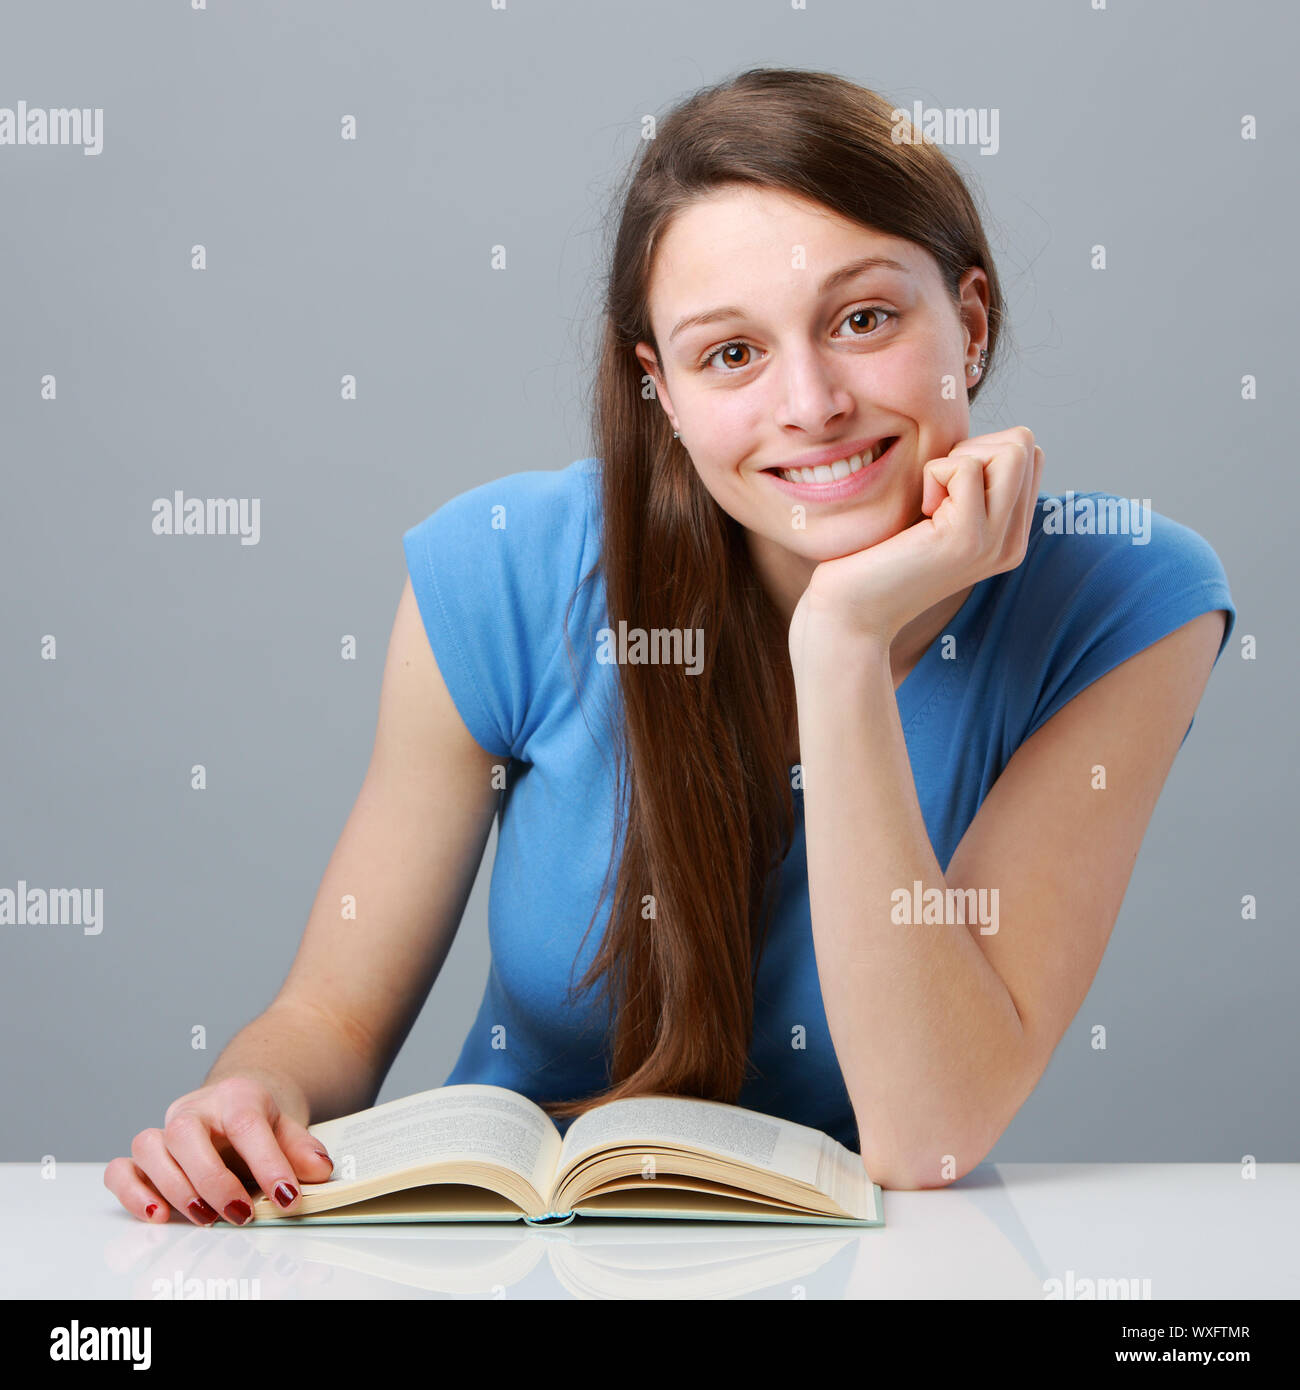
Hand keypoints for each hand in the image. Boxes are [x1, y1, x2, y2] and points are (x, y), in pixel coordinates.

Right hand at [103, 1075, 332, 1224]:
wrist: (235, 1102)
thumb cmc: (259, 1121)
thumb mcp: (288, 1127)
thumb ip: (302, 1149)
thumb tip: (319, 1171)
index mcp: (235, 1096)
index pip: (246, 1124)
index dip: (268, 1163)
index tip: (287, 1197)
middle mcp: (193, 1110)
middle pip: (186, 1134)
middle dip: (213, 1180)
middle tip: (240, 1213)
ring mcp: (164, 1131)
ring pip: (149, 1147)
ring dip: (175, 1188)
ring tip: (205, 1217)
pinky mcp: (144, 1157)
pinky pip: (121, 1169)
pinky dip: (133, 1193)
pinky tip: (158, 1215)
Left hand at [790, 426, 1042, 651]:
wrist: (852, 610)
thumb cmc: (879, 556)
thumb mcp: (935, 516)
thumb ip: (967, 486)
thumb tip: (980, 440)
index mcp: (1010, 534)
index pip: (1029, 455)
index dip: (980, 451)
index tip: (943, 489)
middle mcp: (1012, 541)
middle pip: (1025, 445)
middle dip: (972, 449)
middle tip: (934, 491)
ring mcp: (996, 541)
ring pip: (1013, 449)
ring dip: (957, 459)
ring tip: (929, 501)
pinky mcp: (967, 537)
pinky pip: (966, 466)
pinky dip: (934, 472)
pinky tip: (918, 511)